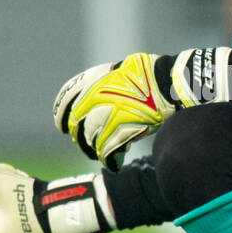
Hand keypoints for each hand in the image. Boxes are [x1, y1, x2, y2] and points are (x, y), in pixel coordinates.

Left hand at [53, 48, 231, 170]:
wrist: (171, 84)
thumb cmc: (152, 74)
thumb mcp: (122, 69)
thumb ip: (106, 82)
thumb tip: (97, 94)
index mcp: (93, 81)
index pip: (65, 100)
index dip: (61, 116)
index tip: (62, 127)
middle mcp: (95, 98)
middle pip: (76, 125)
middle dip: (80, 137)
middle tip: (85, 145)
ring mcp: (107, 115)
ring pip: (90, 141)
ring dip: (94, 151)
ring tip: (101, 155)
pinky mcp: (121, 131)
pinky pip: (107, 151)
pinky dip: (110, 160)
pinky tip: (115, 163)